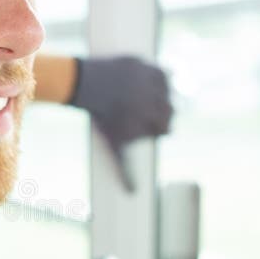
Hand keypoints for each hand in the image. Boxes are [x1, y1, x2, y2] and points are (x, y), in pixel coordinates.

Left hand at [69, 56, 173, 190]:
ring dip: (159, 94)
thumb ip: (126, 169)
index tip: (140, 127)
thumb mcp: (116, 144)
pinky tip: (145, 84)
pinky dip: (157, 78)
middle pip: (170, 110)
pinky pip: (163, 72)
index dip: (153, 129)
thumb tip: (132, 193)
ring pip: (169, 90)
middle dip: (158, 113)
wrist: (89, 86)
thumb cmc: (104, 119)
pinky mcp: (149, 65)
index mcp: (154, 119)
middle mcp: (157, 99)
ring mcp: (153, 80)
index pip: (166, 129)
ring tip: (141, 97)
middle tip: (139, 112)